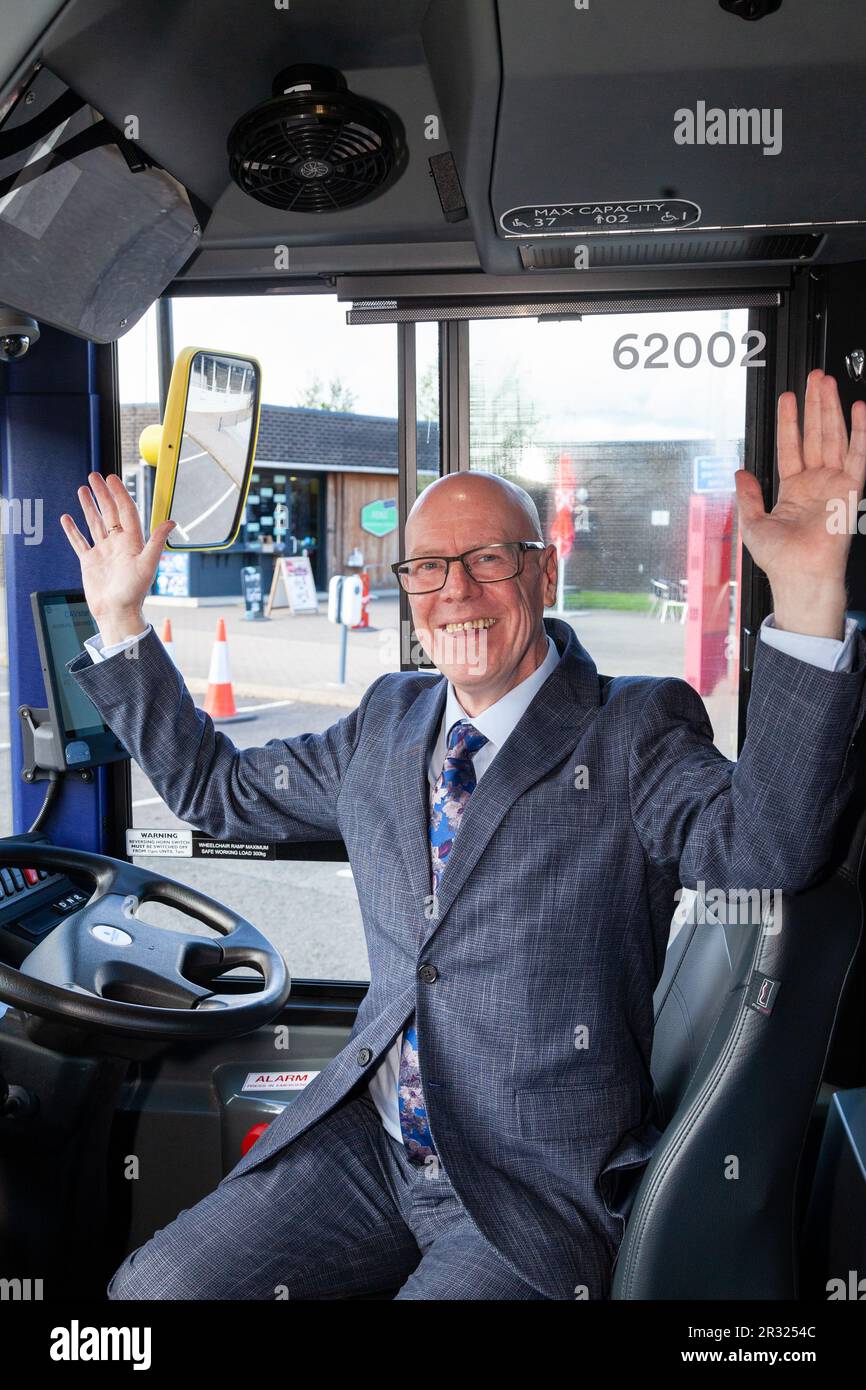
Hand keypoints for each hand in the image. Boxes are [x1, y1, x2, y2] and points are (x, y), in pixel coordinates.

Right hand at [60, 473, 175, 631]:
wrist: (116, 613)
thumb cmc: (133, 593)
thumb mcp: (147, 566)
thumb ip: (156, 542)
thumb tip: (171, 522)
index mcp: (132, 542)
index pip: (126, 511)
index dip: (119, 494)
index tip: (112, 479)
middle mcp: (118, 544)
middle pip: (110, 512)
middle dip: (103, 494)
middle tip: (95, 476)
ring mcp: (103, 552)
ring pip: (95, 523)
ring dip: (89, 506)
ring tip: (83, 489)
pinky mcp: (90, 562)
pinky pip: (80, 542)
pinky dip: (73, 530)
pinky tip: (67, 518)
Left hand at [734, 369, 865, 638]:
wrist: (800, 575)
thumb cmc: (779, 560)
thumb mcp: (752, 523)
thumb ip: (748, 495)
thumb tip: (741, 472)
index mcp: (793, 490)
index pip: (791, 446)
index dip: (789, 421)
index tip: (788, 398)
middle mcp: (815, 484)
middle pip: (815, 435)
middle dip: (814, 405)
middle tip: (812, 378)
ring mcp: (834, 484)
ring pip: (833, 437)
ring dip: (831, 409)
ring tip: (826, 382)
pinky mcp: (851, 489)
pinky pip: (858, 454)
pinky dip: (860, 431)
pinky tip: (858, 409)